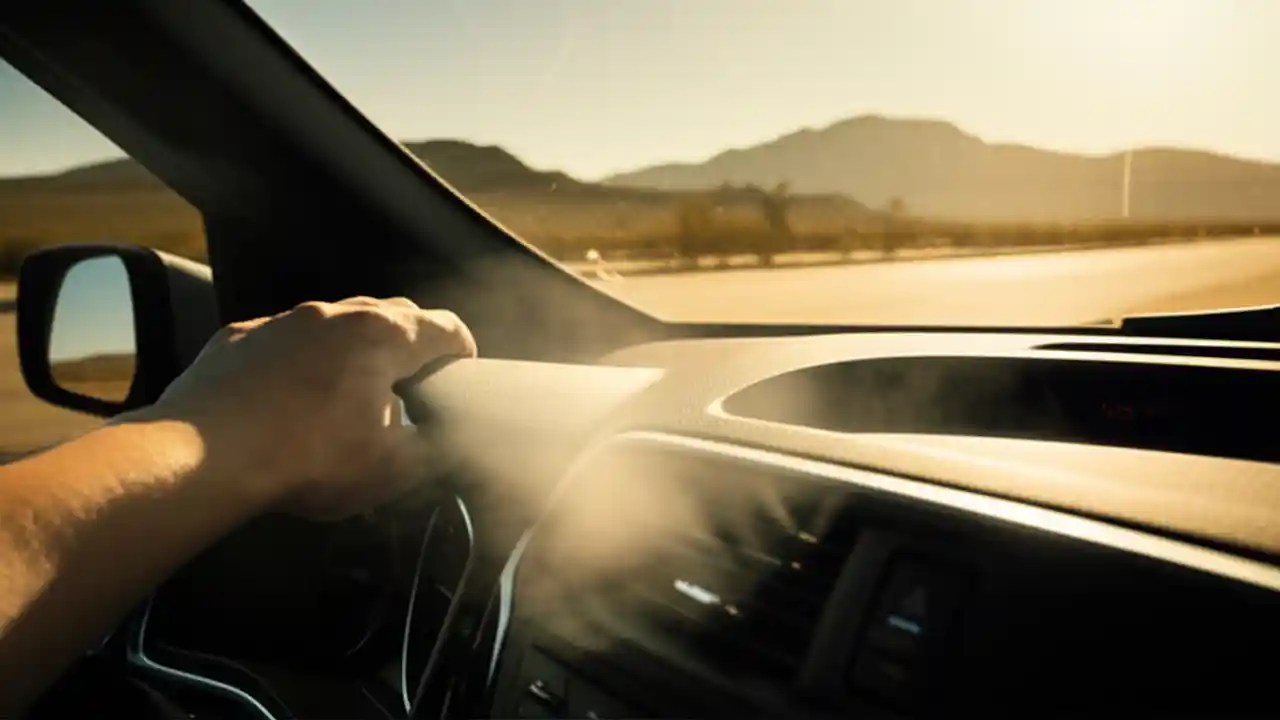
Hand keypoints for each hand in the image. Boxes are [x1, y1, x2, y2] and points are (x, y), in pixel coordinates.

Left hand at [132, 297, 476, 518]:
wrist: (201, 457)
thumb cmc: (309, 459)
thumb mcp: (391, 469)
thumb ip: (430, 448)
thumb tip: (437, 437)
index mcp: (382, 335)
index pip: (445, 327)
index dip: (463, 353)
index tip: (463, 376)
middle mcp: (333, 313)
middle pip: (392, 315)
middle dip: (411, 344)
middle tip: (414, 385)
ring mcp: (280, 321)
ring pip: (334, 323)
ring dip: (353, 350)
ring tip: (351, 393)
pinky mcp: (236, 338)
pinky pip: (284, 341)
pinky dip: (300, 361)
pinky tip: (290, 399)